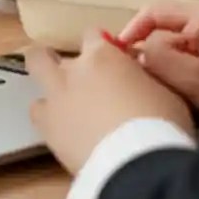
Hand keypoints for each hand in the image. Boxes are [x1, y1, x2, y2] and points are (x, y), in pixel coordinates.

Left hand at [25, 30, 193, 173]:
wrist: (137, 164)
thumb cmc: (160, 123)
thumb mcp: (163, 90)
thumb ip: (142, 76)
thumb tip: (135, 73)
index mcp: (102, 56)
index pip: (92, 34)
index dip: (100, 44)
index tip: (110, 57)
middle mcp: (72, 72)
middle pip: (44, 54)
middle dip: (50, 59)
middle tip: (67, 74)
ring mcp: (55, 99)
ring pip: (34, 81)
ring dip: (49, 89)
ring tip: (63, 104)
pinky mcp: (47, 129)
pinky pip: (39, 116)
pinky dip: (49, 118)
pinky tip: (63, 129)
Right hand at [118, 1, 198, 117]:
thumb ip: (162, 61)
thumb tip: (133, 52)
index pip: (156, 13)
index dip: (132, 33)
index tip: (116, 57)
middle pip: (165, 36)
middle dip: (154, 61)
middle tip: (147, 86)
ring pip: (176, 55)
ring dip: (169, 76)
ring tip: (173, 98)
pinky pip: (190, 69)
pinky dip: (183, 85)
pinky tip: (188, 103)